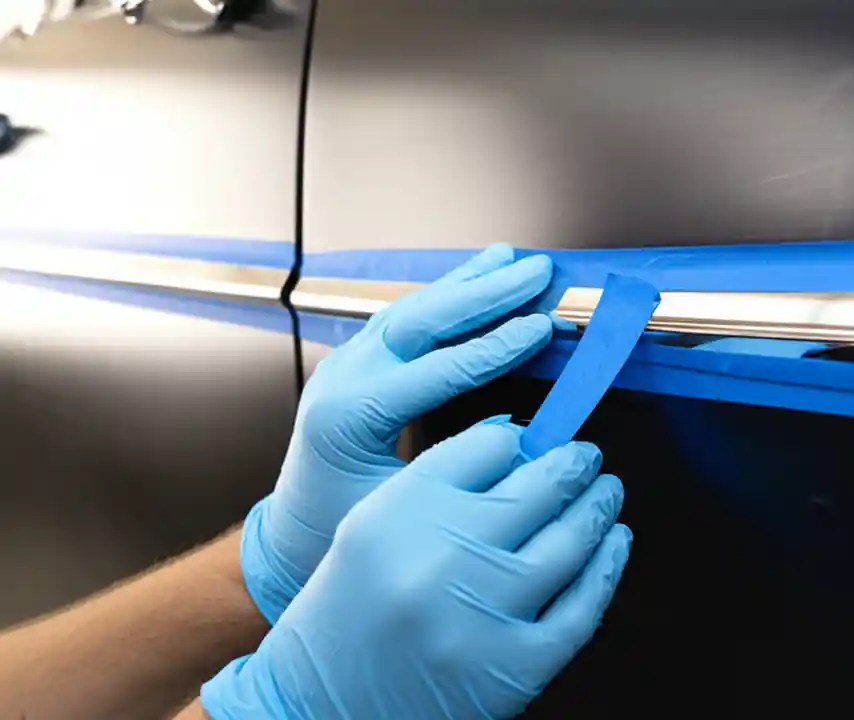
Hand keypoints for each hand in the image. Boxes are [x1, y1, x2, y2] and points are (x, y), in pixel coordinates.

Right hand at [201, 422, 631, 719]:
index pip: (489, 448)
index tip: (545, 440)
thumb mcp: (373, 525)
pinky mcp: (514, 666)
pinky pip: (581, 608)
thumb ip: (442, 482)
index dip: (526, 440)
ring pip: (569, 543)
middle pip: (538, 490)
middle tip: (589, 456)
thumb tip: (526, 444)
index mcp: (401, 510)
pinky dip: (607, 569)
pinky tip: (615, 543)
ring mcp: (481, 615)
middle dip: (575, 466)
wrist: (320, 705)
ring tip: (607, 492)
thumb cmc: (354, 607)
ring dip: (599, 509)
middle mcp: (441, 557)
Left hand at [241, 244, 554, 622]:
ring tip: (513, 259)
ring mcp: (346, 361)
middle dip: (487, 293)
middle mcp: (344, 375)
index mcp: (351, 414)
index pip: (440, 369)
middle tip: (536, 272)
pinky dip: (445, 295)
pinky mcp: (354, 359)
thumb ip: (458, 465)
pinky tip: (476, 278)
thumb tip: (522, 432)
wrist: (292, 530)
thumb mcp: (404, 503)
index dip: (497, 346)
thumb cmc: (341, 526)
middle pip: (425, 320)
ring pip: (413, 307)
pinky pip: (404, 316)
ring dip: (467, 282)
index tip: (542, 327)